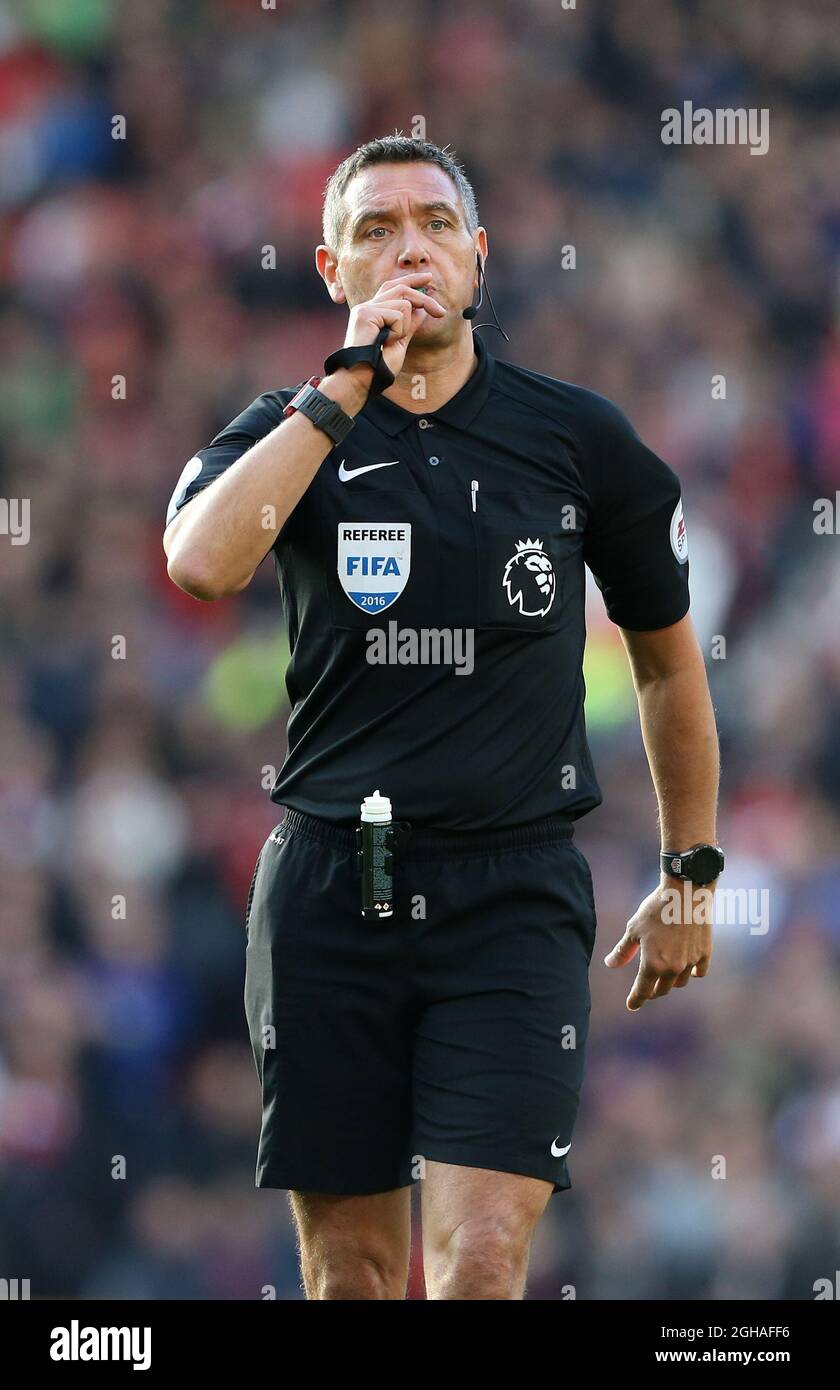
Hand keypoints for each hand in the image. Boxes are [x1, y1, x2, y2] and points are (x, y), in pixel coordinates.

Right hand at [345, 271, 446, 378]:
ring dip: (405, 327)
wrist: (362, 379)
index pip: (393, 288)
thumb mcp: (400, 342)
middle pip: (401, 289)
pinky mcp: (366, 313)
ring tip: (392, 341)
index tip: (428, 278)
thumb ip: (409, 325)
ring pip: (403, 304)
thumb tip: (421, 309)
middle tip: (441, 313)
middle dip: (424, 299)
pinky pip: (398, 315)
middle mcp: (367, 307)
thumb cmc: (378, 367)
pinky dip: (398, 331)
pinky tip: (386, 341)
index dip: (412, 281)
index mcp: (373, 312)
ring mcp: (365, 309)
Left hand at [604, 876, 713, 1010]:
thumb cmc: (655, 909)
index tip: (632, 1006)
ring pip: (679, 982)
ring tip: (664, 973)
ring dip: (670, 981)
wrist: (685, 893)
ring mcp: (691, 962)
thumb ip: (623, 951)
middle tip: (647, 988)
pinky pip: (699, 972)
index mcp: (652, 964)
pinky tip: (687, 968)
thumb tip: (610, 964)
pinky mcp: (705, 953)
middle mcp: (673, 968)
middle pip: (661, 990)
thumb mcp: (633, 929)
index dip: (635, 1000)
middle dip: (652, 991)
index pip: (642, 991)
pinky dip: (692, 972)